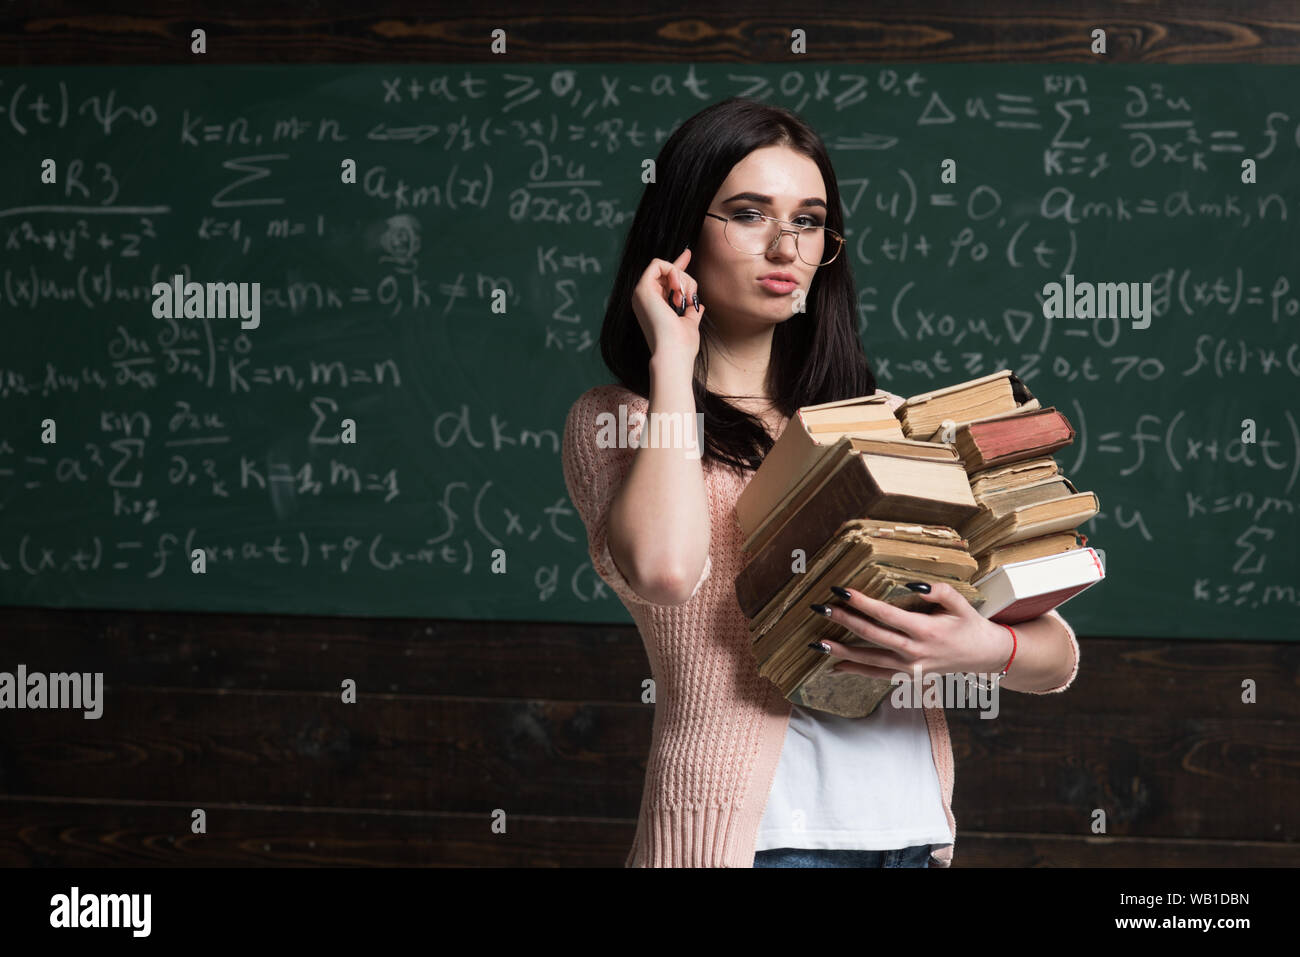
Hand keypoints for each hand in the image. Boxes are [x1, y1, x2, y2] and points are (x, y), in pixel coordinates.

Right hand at [630, 247, 704, 363]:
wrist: (673, 354)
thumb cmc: (681, 345)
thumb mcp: (689, 324)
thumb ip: (691, 312)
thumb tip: (698, 305)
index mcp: (653, 307)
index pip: (664, 279)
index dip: (677, 266)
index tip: (688, 253)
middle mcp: (644, 299)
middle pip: (667, 272)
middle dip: (686, 279)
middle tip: (690, 297)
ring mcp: (641, 293)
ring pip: (664, 267)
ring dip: (682, 278)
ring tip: (685, 299)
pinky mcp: (642, 289)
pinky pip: (658, 264)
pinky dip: (673, 271)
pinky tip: (678, 289)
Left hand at [814, 582, 1012, 682]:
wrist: (984, 656)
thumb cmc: (970, 625)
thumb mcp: (961, 603)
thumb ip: (939, 591)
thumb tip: (913, 584)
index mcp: (926, 631)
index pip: (887, 615)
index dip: (863, 603)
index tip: (842, 591)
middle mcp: (915, 652)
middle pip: (872, 636)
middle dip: (845, 621)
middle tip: (821, 608)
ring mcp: (910, 668)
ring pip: (869, 660)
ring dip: (842, 652)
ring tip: (817, 643)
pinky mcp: (908, 677)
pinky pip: (877, 675)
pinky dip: (855, 671)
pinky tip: (834, 666)